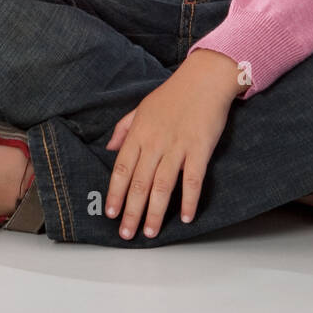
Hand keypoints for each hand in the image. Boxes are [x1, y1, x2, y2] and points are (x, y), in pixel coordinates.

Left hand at [102, 53, 238, 239]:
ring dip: (155, 212)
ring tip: (150, 232)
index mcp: (139, 132)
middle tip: (127, 234)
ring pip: (162, 186)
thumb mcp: (141, 107)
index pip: (122, 168)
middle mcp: (155, 142)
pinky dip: (188, 200)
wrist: (204, 79)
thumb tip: (108, 149)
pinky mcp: (199, 149)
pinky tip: (185, 217)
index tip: (111, 213)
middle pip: (139, 183)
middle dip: (131, 211)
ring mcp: (177, 146)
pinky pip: (192, 180)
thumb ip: (123, 129)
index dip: (116, 193)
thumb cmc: (173, 94)